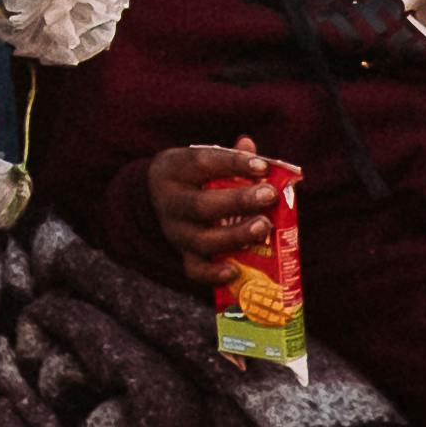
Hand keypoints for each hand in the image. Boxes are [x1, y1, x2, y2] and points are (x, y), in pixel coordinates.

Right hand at [148, 138, 280, 287]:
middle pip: (201, 206)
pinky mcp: (183, 254)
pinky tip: (235, 270)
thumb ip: (231, 156)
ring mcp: (176, 231)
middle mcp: (171, 202)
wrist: (156, 196)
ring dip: (236, 236)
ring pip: (203, 240)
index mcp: (175, 170)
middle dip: (239, 201)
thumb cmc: (192, 176)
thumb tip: (257, 153)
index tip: (263, 166)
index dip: (234, 163)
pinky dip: (214, 273)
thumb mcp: (203, 159)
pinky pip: (195, 269)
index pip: (203, 163)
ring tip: (264, 226)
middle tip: (269, 195)